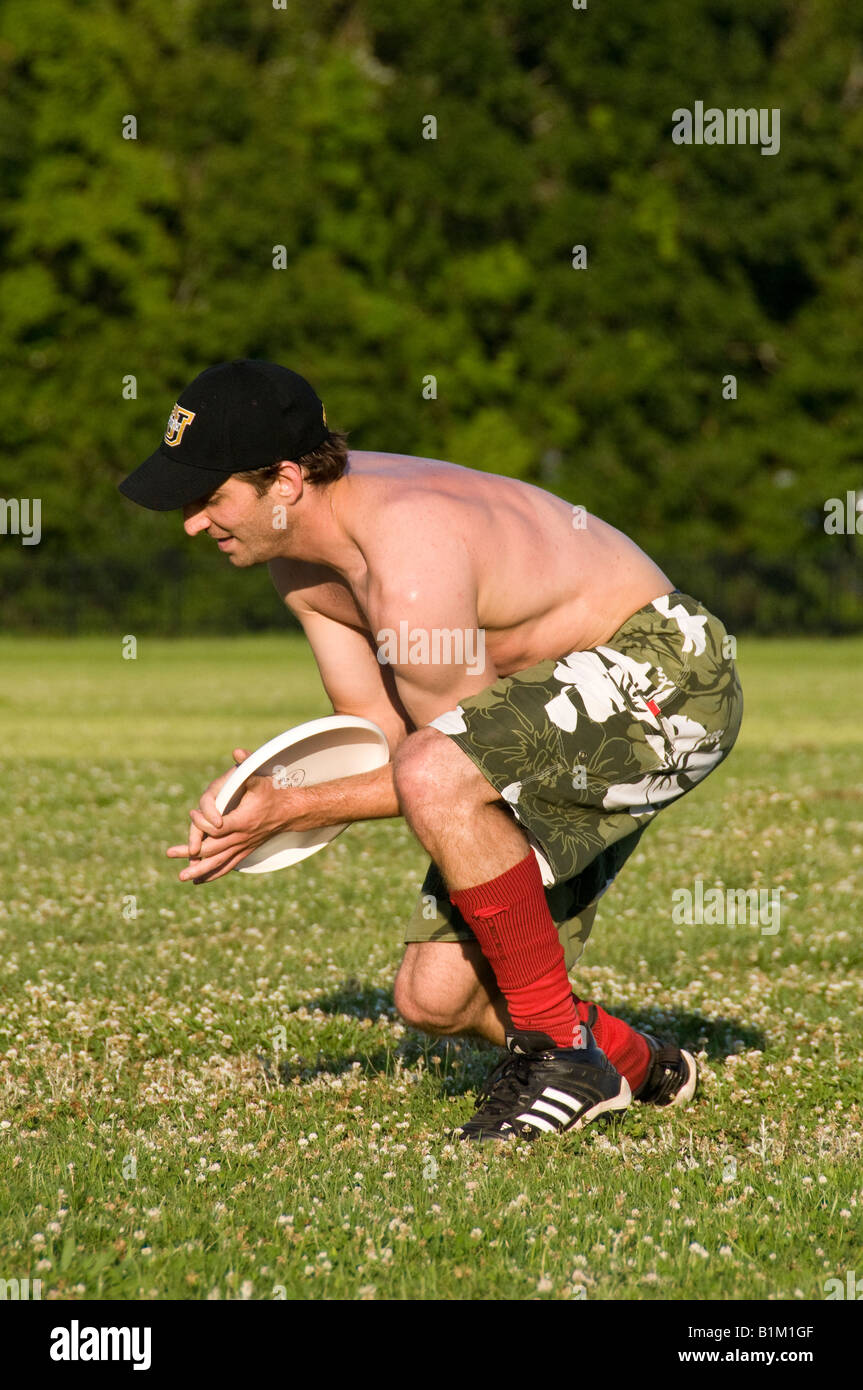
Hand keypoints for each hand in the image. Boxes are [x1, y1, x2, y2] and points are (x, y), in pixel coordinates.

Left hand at [166, 749, 291, 883]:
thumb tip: (236, 752)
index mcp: (242, 821)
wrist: (290, 812)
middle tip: (169, 853)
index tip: (191, 813)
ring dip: (199, 869)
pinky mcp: (245, 851)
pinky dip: (213, 874)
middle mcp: (242, 837)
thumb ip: (247, 766)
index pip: (217, 828)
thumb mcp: (260, 778)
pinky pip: (227, 866)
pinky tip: (199, 881)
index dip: (202, 823)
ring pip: (219, 862)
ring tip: (182, 876)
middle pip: (213, 849)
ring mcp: (243, 846)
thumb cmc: (272, 794)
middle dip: (190, 852)